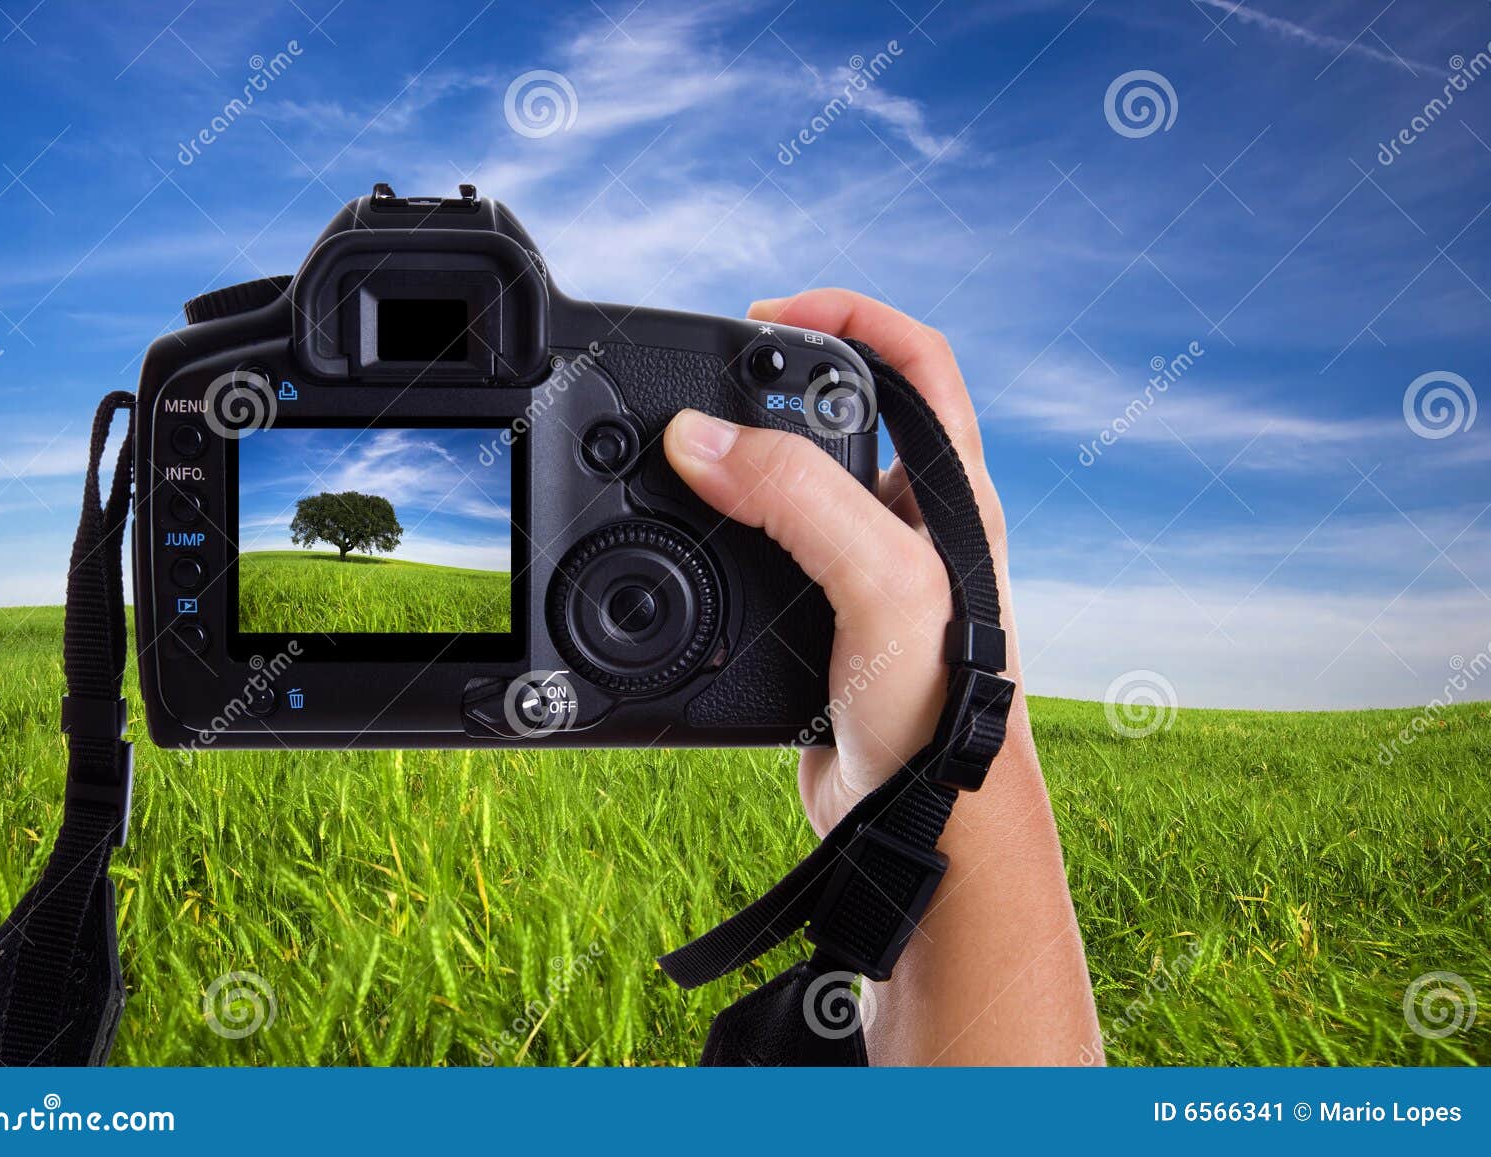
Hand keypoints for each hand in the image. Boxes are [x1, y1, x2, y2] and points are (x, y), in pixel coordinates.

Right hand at [664, 288, 1027, 836]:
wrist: (918, 822)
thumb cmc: (937, 708)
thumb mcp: (879, 581)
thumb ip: (798, 499)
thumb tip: (698, 440)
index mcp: (950, 491)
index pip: (916, 359)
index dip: (848, 313)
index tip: (765, 315)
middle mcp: (912, 522)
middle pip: (844, 411)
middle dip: (774, 382)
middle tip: (706, 381)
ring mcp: (864, 571)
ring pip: (797, 483)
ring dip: (742, 459)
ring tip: (683, 449)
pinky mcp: (819, 620)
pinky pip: (764, 552)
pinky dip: (719, 532)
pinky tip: (686, 535)